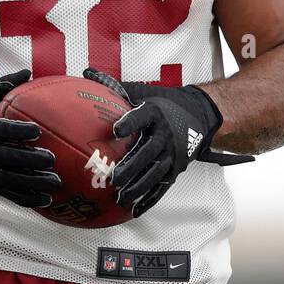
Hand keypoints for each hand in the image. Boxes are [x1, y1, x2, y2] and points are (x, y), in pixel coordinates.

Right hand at [0, 69, 60, 211]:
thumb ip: (4, 83)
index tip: (38, 130)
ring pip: (9, 181)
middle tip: (52, 158)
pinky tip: (48, 199)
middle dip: (29, 160)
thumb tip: (29, 72)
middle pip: (4, 158)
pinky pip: (9, 195)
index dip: (17, 131)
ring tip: (55, 181)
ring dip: (33, 183)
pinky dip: (28, 199)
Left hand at [82, 68, 254, 217]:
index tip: (116, 129)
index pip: (142, 116)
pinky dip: (150, 200)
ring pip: (155, 173)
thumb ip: (114, 85)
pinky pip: (162, 187)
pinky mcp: (175, 169)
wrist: (198, 115)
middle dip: (132, 165)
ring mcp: (172, 154)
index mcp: (155, 113)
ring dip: (139, 186)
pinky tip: (135, 211)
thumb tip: (85, 72)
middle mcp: (165, 135)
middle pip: (149, 151)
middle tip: (113, 176)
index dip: (130, 122)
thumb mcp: (141, 91)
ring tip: (121, 197)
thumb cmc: (160, 103)